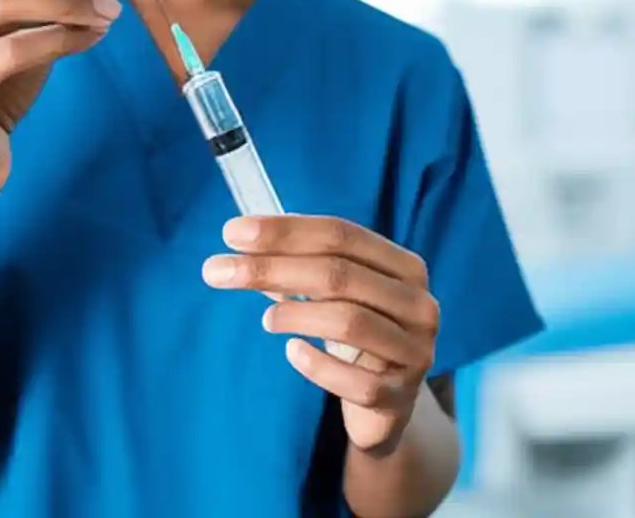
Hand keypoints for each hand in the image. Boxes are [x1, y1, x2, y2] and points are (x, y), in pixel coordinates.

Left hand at [202, 215, 438, 452]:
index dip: (284, 231)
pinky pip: (355, 381)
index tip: (231, 233)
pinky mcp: (399, 397)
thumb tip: (241, 236)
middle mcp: (418, 304)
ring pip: (349, 321)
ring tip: (265, 319)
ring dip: (295, 314)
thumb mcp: (334, 294)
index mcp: (403, 267)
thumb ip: (296, 264)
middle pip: (338, 275)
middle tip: (217, 271)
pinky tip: (293, 353)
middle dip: (271, 268)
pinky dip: (317, 365)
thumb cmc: (355, 334)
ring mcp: (414, 351)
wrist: (387, 403)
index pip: (341, 235)